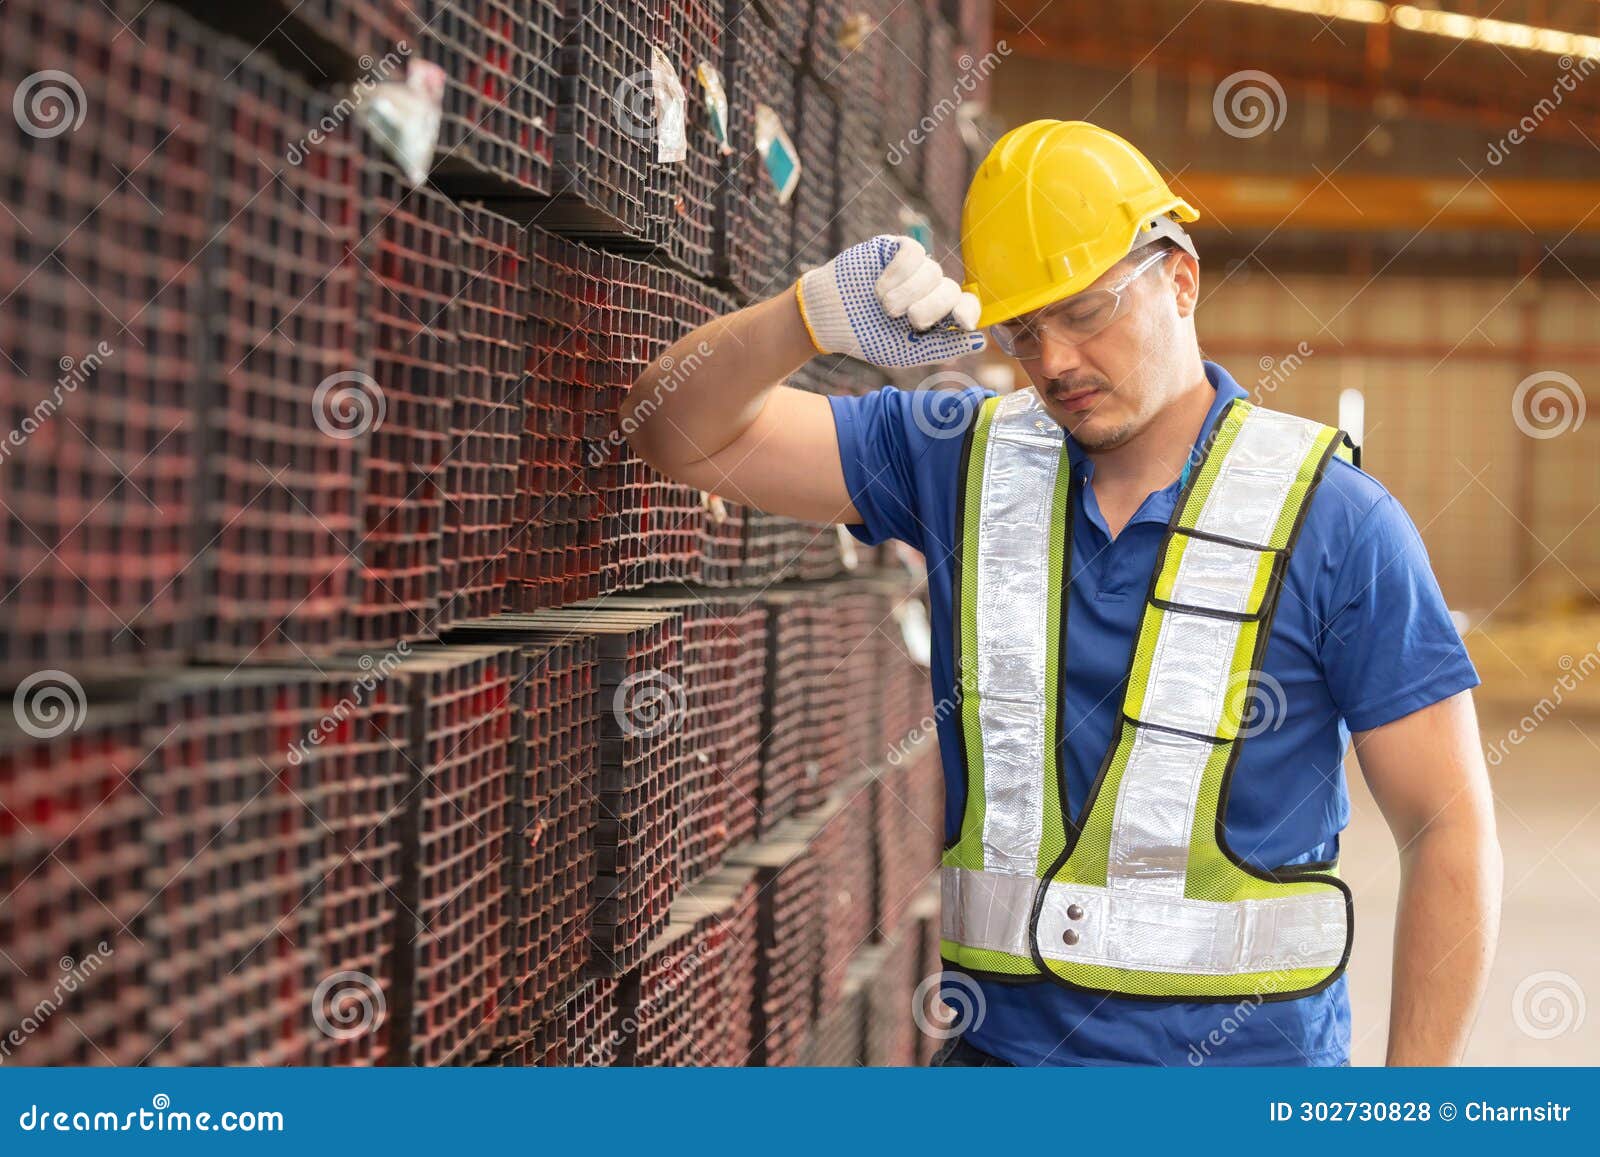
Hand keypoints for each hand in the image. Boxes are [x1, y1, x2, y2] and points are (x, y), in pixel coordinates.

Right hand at [795, 235, 985, 367]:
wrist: (829, 317)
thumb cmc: (867, 337)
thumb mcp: (905, 351)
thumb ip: (942, 348)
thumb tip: (980, 342)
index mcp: (937, 316)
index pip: (967, 306)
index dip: (970, 311)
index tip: (962, 321)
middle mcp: (930, 289)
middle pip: (952, 290)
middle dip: (933, 308)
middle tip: (909, 320)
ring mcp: (915, 268)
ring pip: (933, 271)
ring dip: (909, 293)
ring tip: (885, 306)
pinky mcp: (896, 249)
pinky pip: (914, 252)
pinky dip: (899, 272)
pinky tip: (881, 286)